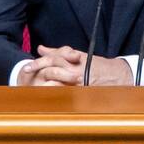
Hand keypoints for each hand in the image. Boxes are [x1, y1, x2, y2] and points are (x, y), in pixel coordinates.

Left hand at [17, 46, 132, 85]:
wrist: (118, 75)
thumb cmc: (96, 65)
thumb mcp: (78, 56)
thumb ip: (58, 52)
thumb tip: (40, 48)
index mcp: (74, 59)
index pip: (54, 58)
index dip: (39, 62)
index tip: (27, 67)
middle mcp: (76, 68)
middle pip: (54, 66)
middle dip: (39, 69)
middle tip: (26, 72)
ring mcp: (80, 80)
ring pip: (59, 79)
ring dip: (45, 83)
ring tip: (33, 87)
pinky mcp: (84, 90)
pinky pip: (69, 92)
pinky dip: (58, 93)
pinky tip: (49, 95)